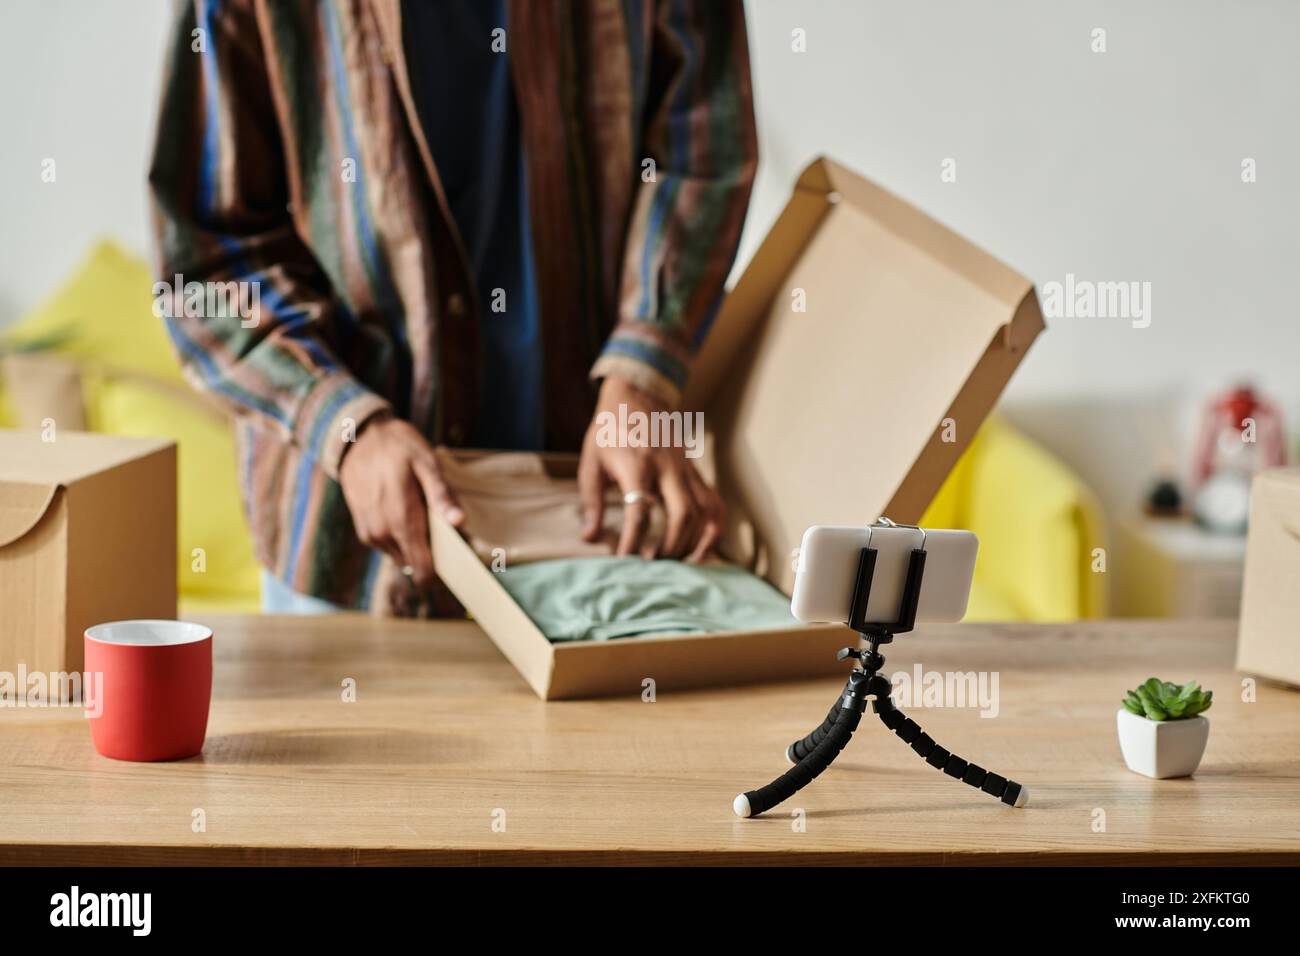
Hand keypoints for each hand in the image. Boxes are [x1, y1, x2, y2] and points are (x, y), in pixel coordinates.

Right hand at [338, 414, 462, 587]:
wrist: (356, 439)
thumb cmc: (398, 448)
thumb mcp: (427, 463)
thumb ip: (442, 495)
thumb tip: (460, 524)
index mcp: (402, 518)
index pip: (423, 569)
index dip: (442, 576)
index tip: (458, 567)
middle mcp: (383, 532)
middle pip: (415, 565)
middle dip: (434, 555)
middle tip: (447, 529)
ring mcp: (371, 534)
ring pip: (403, 557)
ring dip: (417, 545)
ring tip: (425, 516)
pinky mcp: (364, 531)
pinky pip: (390, 547)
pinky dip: (402, 538)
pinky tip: (407, 515)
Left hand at [578, 377, 724, 560]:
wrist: (638, 397)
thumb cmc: (609, 432)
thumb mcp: (591, 462)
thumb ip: (591, 501)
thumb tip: (590, 538)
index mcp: (637, 464)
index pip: (640, 509)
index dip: (633, 539)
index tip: (624, 561)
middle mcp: (667, 468)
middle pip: (682, 514)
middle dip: (671, 546)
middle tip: (653, 565)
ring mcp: (687, 470)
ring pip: (704, 512)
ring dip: (694, 543)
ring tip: (678, 564)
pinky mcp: (696, 473)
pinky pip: (715, 504)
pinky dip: (714, 530)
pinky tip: (702, 550)